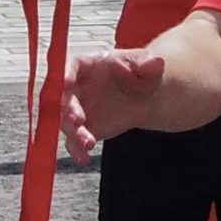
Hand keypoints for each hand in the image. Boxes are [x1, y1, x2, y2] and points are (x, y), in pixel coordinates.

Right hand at [60, 49, 167, 163]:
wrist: (143, 97)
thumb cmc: (140, 75)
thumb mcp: (147, 68)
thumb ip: (150, 65)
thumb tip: (157, 62)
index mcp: (88, 65)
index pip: (70, 66)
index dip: (65, 73)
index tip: (65, 82)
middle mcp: (77, 87)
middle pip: (63, 96)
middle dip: (67, 109)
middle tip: (78, 120)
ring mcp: (76, 108)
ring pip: (66, 121)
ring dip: (74, 133)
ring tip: (89, 143)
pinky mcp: (81, 127)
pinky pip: (73, 140)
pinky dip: (76, 150)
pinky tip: (83, 158)